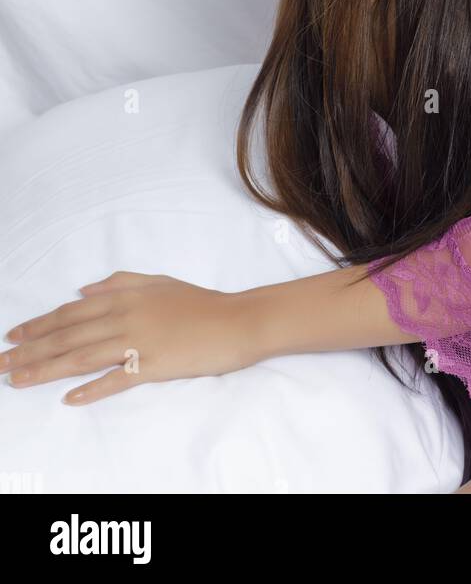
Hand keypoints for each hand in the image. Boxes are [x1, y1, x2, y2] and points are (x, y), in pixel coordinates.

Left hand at [0, 270, 255, 404]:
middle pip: (68, 334)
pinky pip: (117, 380)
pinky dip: (93, 389)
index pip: (71, 312)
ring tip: (17, 379)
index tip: (13, 336)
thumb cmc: (198, 301)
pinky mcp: (153, 365)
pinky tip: (70, 399)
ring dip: (46, 369)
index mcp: (125, 295)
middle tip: (0, 362)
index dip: (39, 325)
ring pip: (82, 356)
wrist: (236, 320)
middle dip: (30, 349)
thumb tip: (82, 289)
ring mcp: (138, 341)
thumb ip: (120, 282)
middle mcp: (125, 315)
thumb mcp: (157, 282)